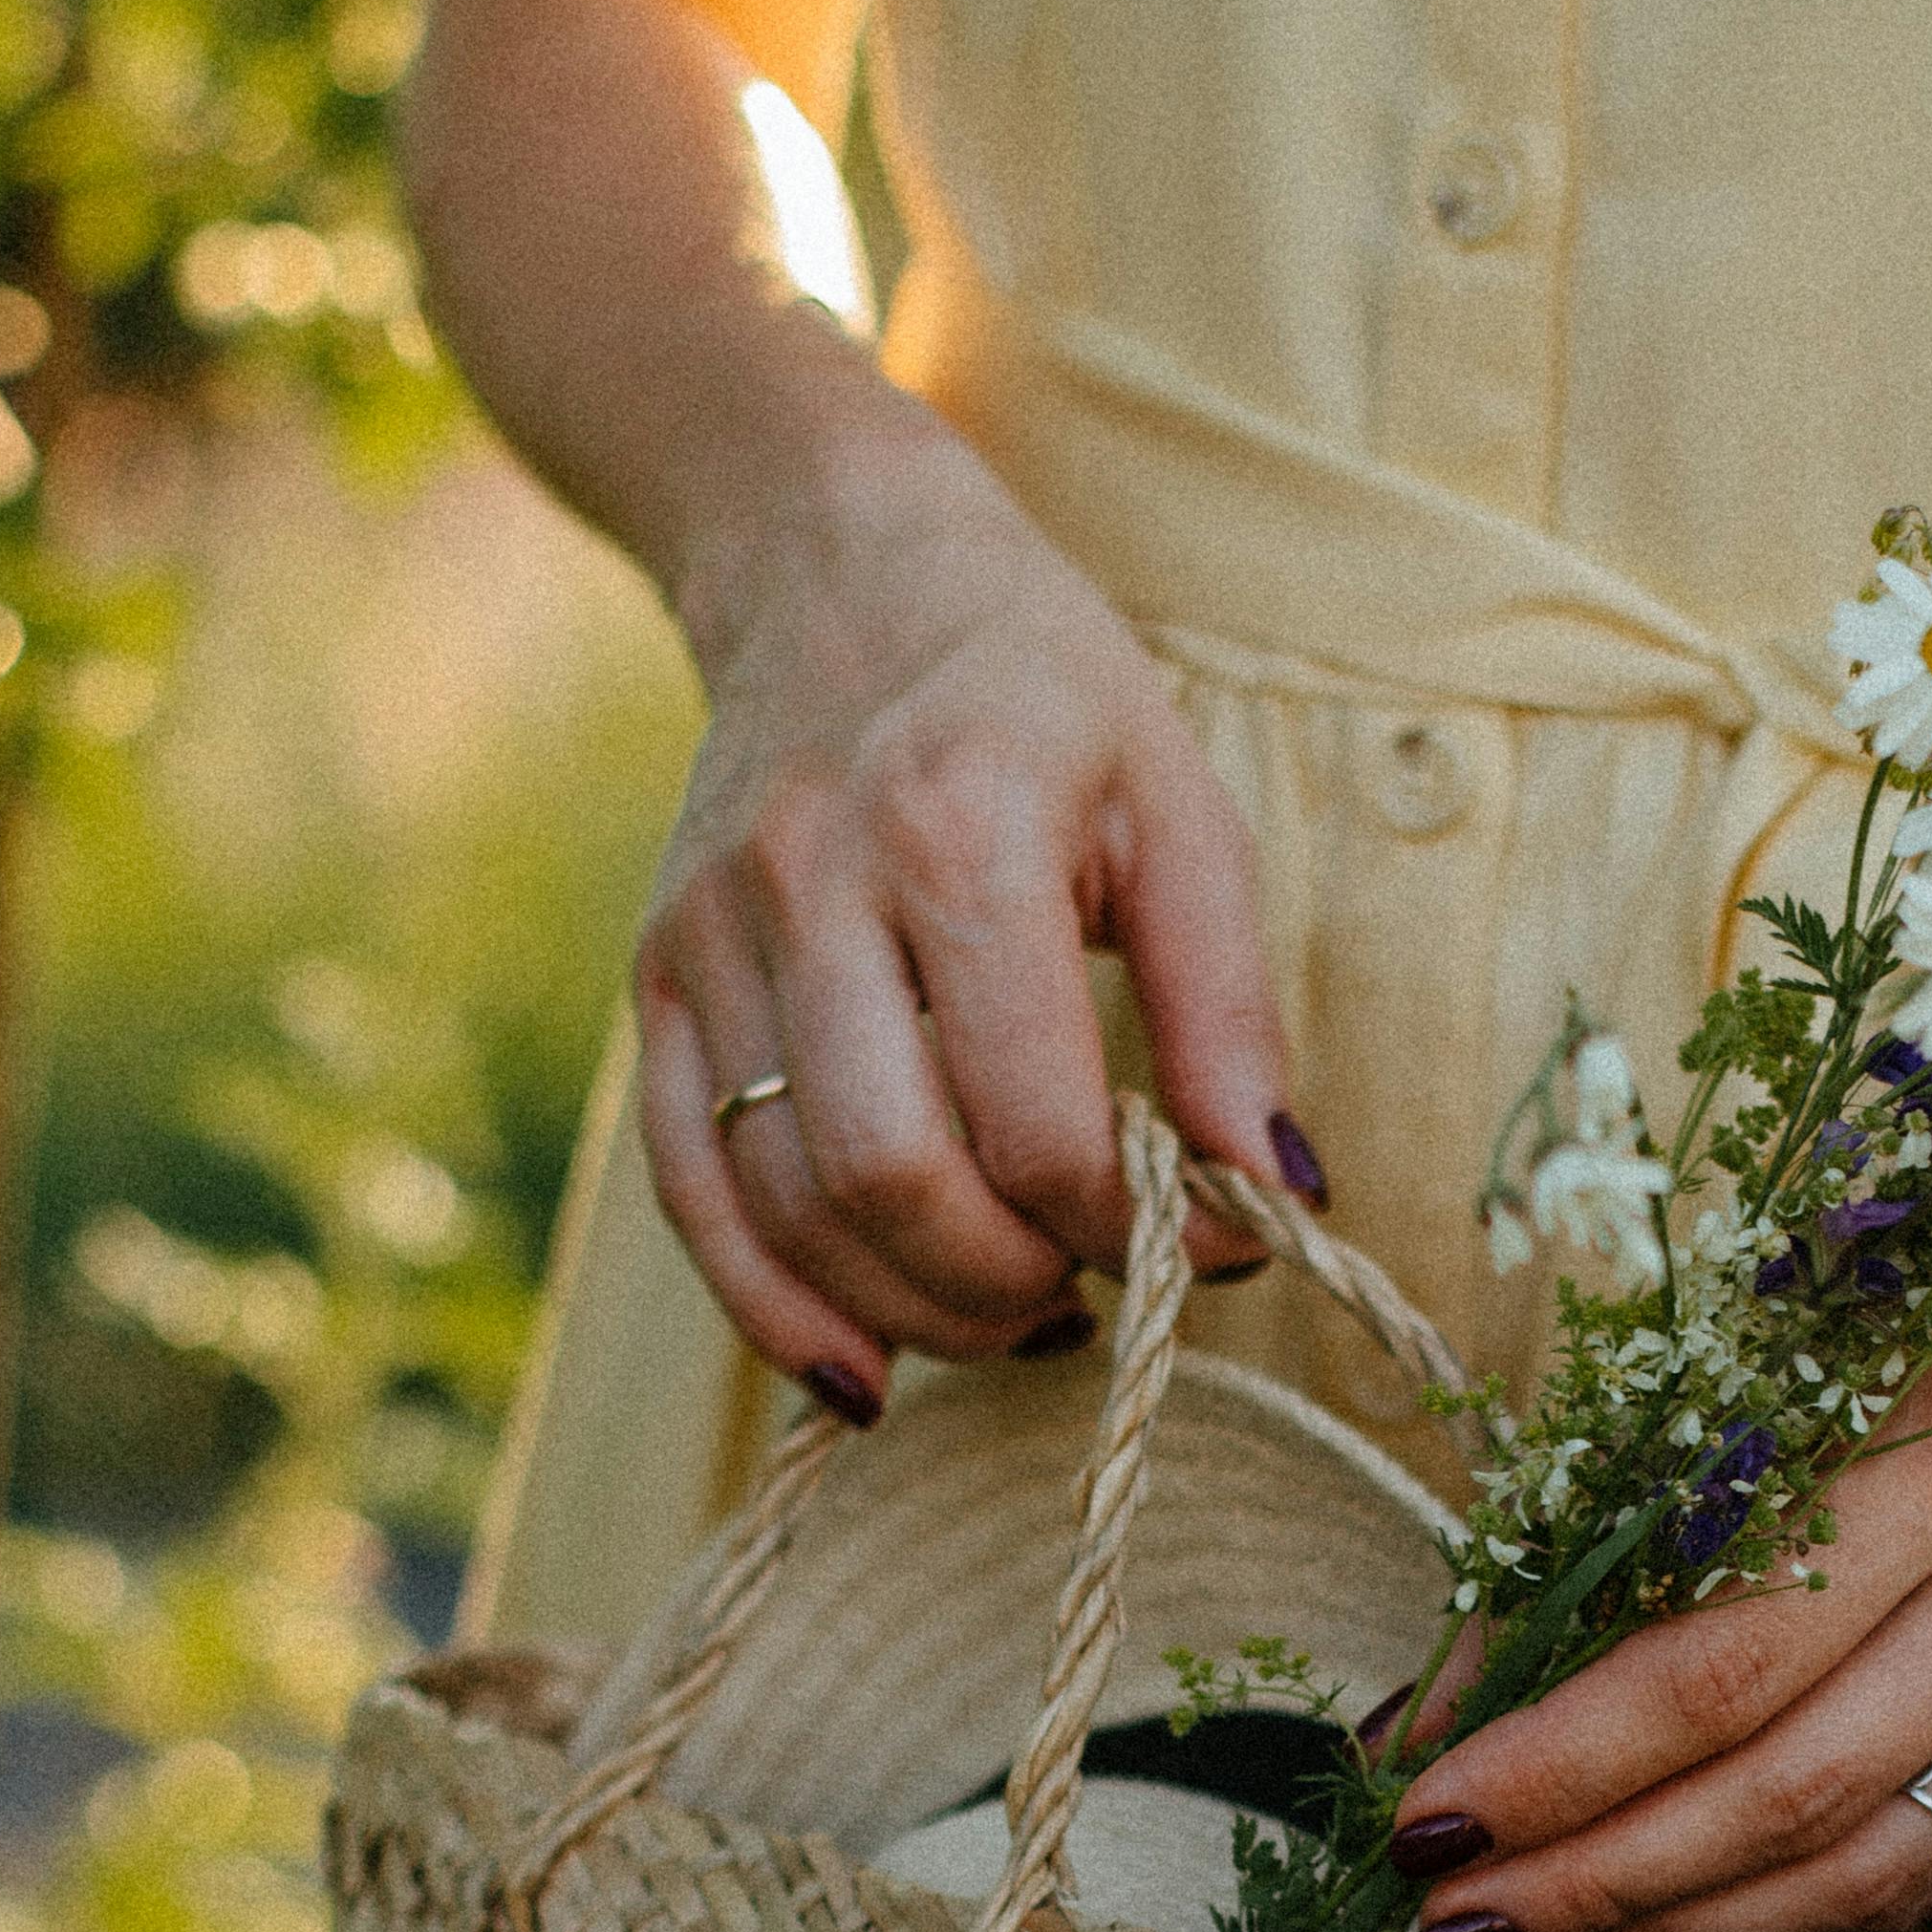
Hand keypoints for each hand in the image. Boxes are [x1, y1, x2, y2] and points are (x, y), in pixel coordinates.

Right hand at [634, 428, 1312, 1409]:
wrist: (833, 563)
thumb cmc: (1039, 691)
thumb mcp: (1179, 808)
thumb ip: (1231, 1010)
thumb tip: (1277, 1193)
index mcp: (962, 833)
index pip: (1039, 1123)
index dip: (1138, 1225)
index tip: (1211, 1238)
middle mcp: (813, 886)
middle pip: (892, 1181)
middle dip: (1011, 1286)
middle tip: (1094, 1293)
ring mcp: (712, 937)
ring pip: (786, 1205)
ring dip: (911, 1312)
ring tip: (1015, 1313)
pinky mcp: (655, 978)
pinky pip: (689, 1186)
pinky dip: (771, 1306)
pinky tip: (865, 1368)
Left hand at [1384, 1355, 1931, 1931]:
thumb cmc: (1824, 1383)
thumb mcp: (1681, 1424)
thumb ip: (1557, 1580)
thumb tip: (1409, 1749)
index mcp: (1930, 1433)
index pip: (1719, 1651)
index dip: (1565, 1760)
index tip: (1427, 1820)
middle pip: (1789, 1774)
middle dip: (1599, 1867)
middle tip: (1459, 1914)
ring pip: (1854, 1854)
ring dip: (1672, 1918)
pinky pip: (1904, 1878)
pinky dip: (1765, 1918)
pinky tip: (1649, 1926)